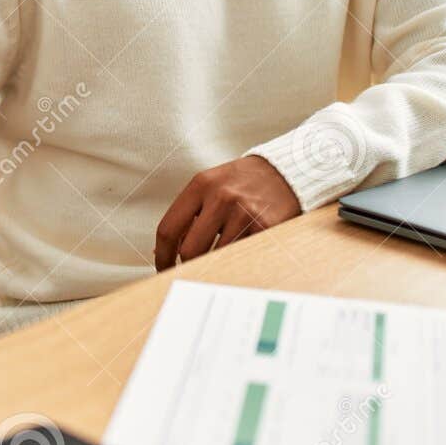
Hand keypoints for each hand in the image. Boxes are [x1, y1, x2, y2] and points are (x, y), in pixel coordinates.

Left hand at [153, 155, 300, 269]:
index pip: (169, 228)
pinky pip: (243, 256)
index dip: (162, 255)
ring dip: (217, 265)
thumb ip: (187, 215)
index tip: (164, 268)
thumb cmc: (241, 183)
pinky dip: (239, 261)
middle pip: (190, 250)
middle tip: (191, 273)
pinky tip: (244, 252)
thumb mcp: (209, 188)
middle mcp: (221, 196)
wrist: (284, 171)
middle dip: (188, 266)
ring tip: (223, 258)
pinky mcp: (267, 226)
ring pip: (217, 257)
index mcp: (200, 184)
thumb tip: (160, 251)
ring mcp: (245, 211)